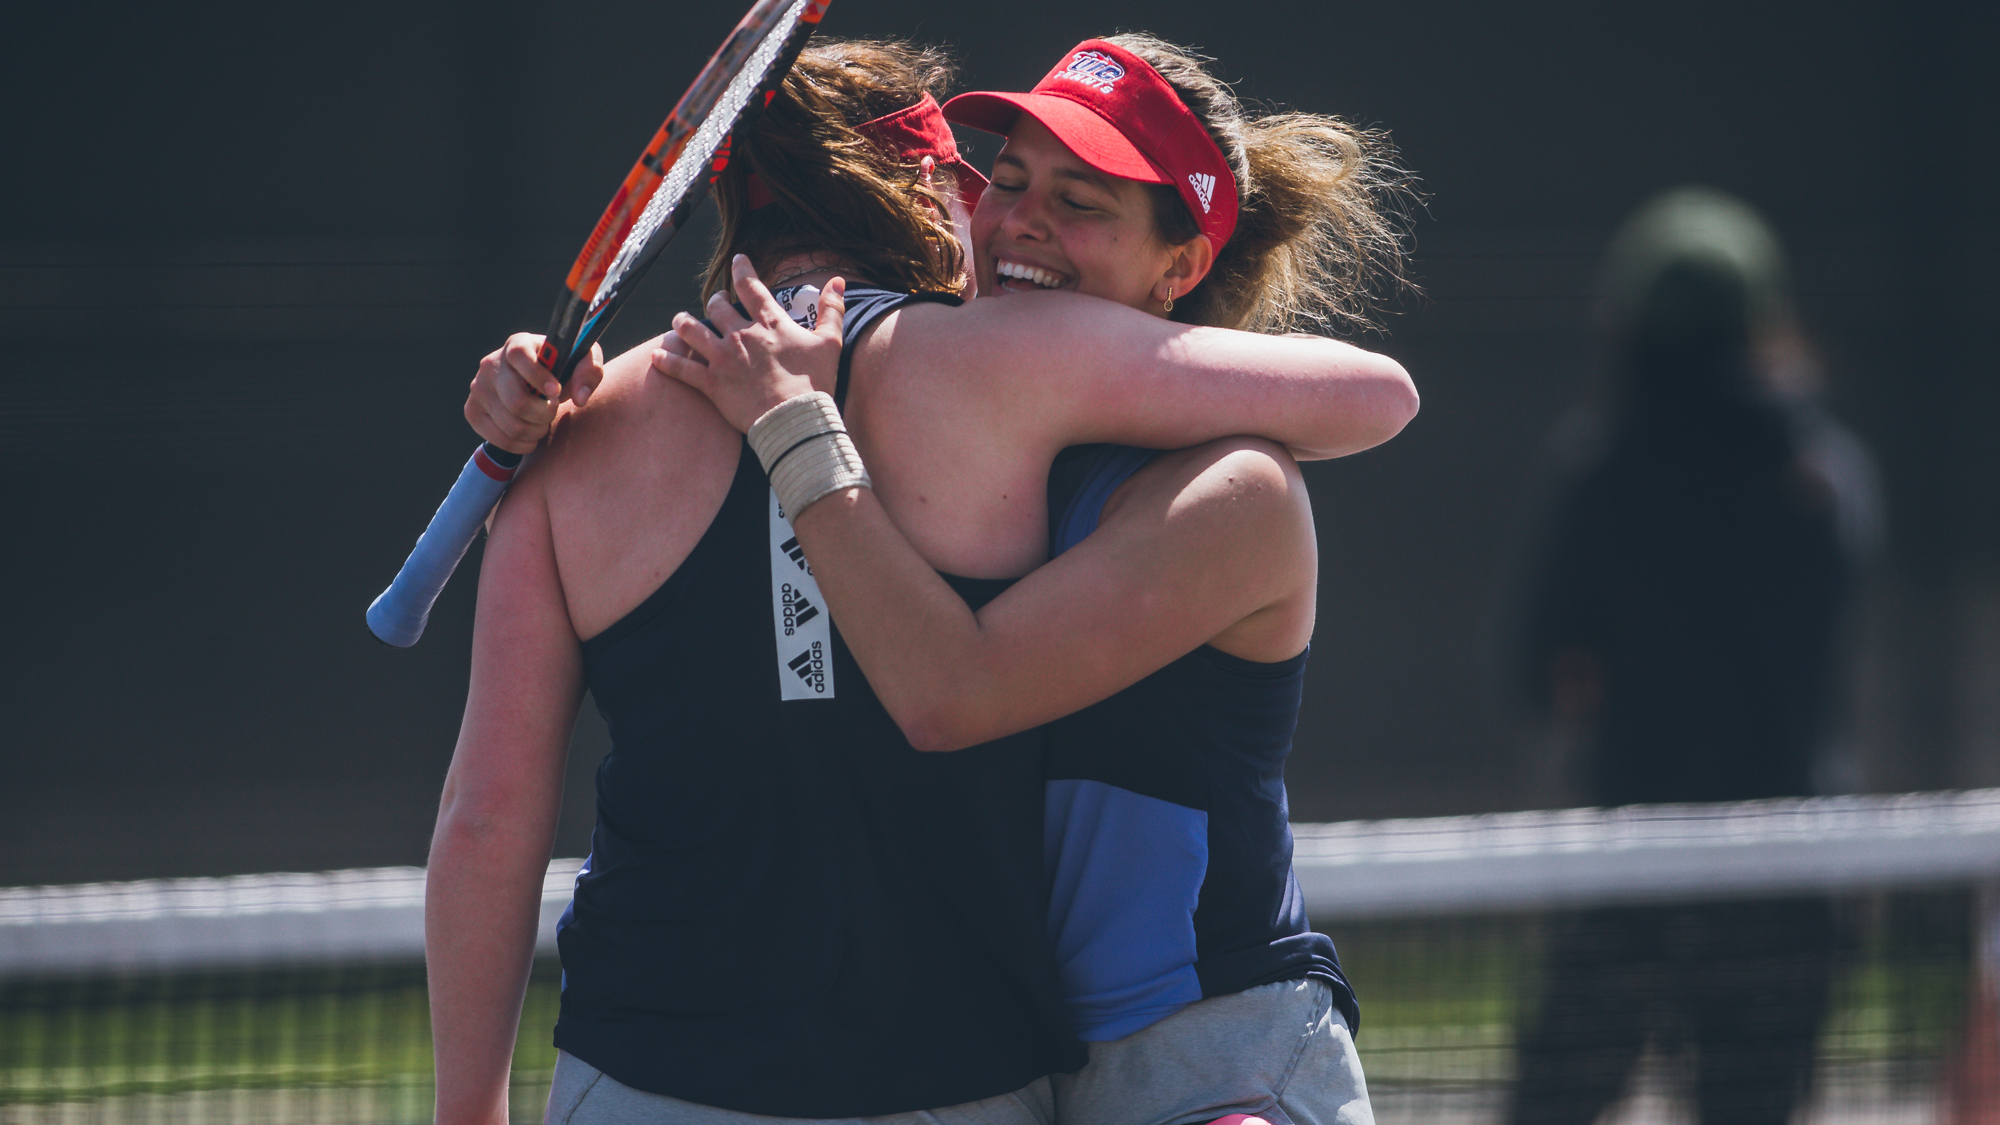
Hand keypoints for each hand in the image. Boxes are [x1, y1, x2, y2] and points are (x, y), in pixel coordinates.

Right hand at [464, 334, 603, 453]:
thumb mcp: (582, 362)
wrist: (534, 383)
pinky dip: (519, 444)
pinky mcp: (472, 410)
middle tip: (552, 410)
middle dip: (543, 414)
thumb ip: (589, 371)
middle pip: (516, 400)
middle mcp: (492, 364)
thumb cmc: (560, 370)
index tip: (556, 391)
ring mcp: (479, 388)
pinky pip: (497, 438)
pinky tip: (529, 435)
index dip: (538, 376)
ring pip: (510, 424)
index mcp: (517, 344)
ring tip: (542, 423)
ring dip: (535, 431)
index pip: (519, 355)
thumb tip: (580, 398)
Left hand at [652, 255, 845, 433]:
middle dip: (714, 301)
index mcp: (769, 322)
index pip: (750, 285)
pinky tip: (656, 356)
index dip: (742, 269)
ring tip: (680, 322)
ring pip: (691, 330)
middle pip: (716, 306)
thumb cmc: (815, 383)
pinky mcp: (711, 383)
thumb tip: (838, 281)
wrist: (795, 419)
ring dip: (683, 323)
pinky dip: (667, 361)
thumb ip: (832, 308)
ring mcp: (723, 358)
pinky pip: (681, 368)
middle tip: (716, 302)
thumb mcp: (830, 342)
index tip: (737, 259)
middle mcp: (741, 334)